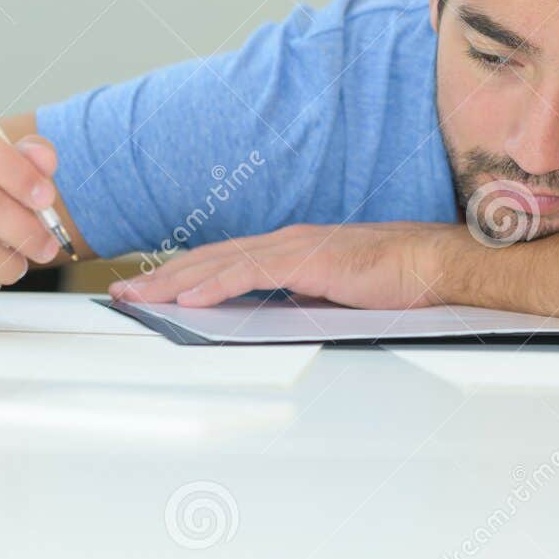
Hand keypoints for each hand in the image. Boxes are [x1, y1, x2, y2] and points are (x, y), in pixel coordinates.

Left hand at [108, 222, 463, 308]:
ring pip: (222, 263)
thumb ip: (299, 299)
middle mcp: (287, 241)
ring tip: (141, 299)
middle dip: (163, 278)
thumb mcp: (333, 294)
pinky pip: (252, 272)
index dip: (182, 275)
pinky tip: (191, 298)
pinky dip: (216, 284)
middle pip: (211, 258)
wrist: (434, 264)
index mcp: (292, 248)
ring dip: (176, 282)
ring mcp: (297, 247)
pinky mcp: (310, 260)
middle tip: (123, 296)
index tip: (148, 290)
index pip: (224, 260)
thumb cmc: (396, 279)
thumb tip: (268, 318)